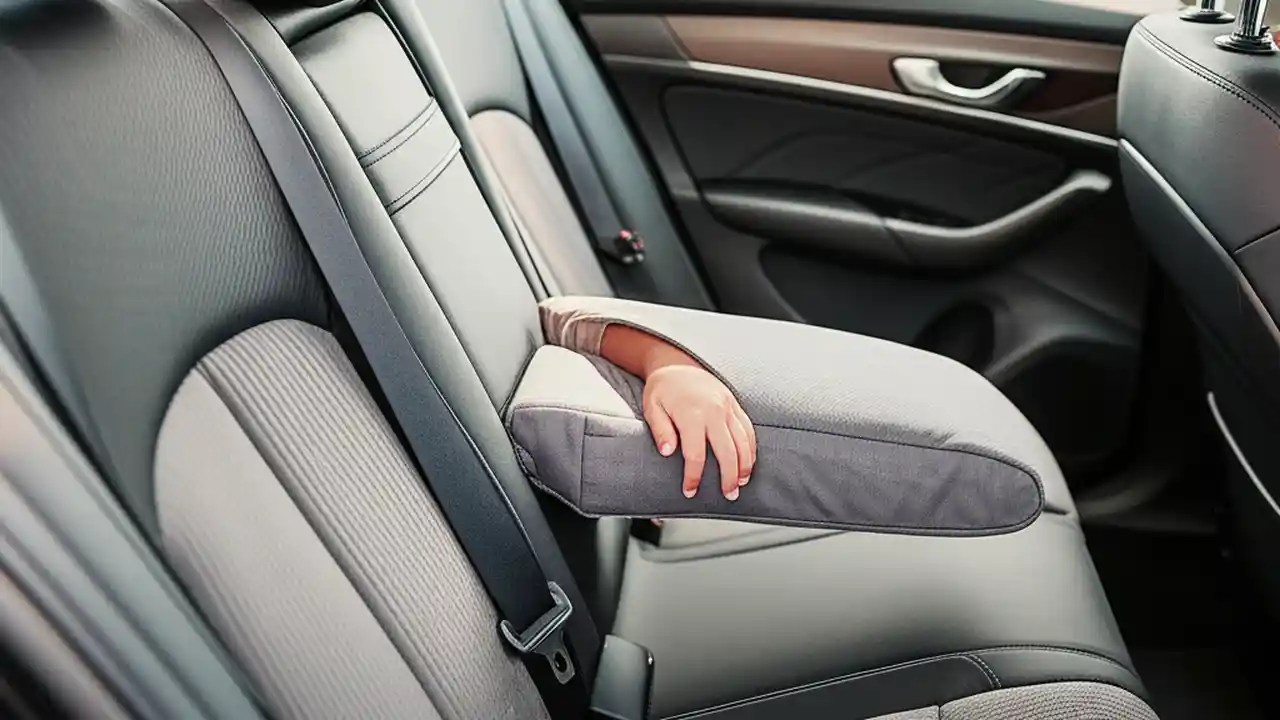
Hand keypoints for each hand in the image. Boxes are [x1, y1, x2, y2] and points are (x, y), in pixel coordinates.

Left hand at [642, 362, 756, 499]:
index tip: (690, 491)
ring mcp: (727, 407)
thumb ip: (660, 430)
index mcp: (691, 414)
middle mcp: (714, 411)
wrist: (677, 363)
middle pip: (727, 451)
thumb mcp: (652, 407)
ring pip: (743, 441)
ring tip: (741, 483)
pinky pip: (748, 429)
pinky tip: (748, 462)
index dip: (694, 476)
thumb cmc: (662, 389)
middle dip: (728, 477)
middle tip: (728, 495)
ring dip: (744, 465)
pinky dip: (751, 448)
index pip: (696, 454)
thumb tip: (666, 452)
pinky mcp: (734, 404)